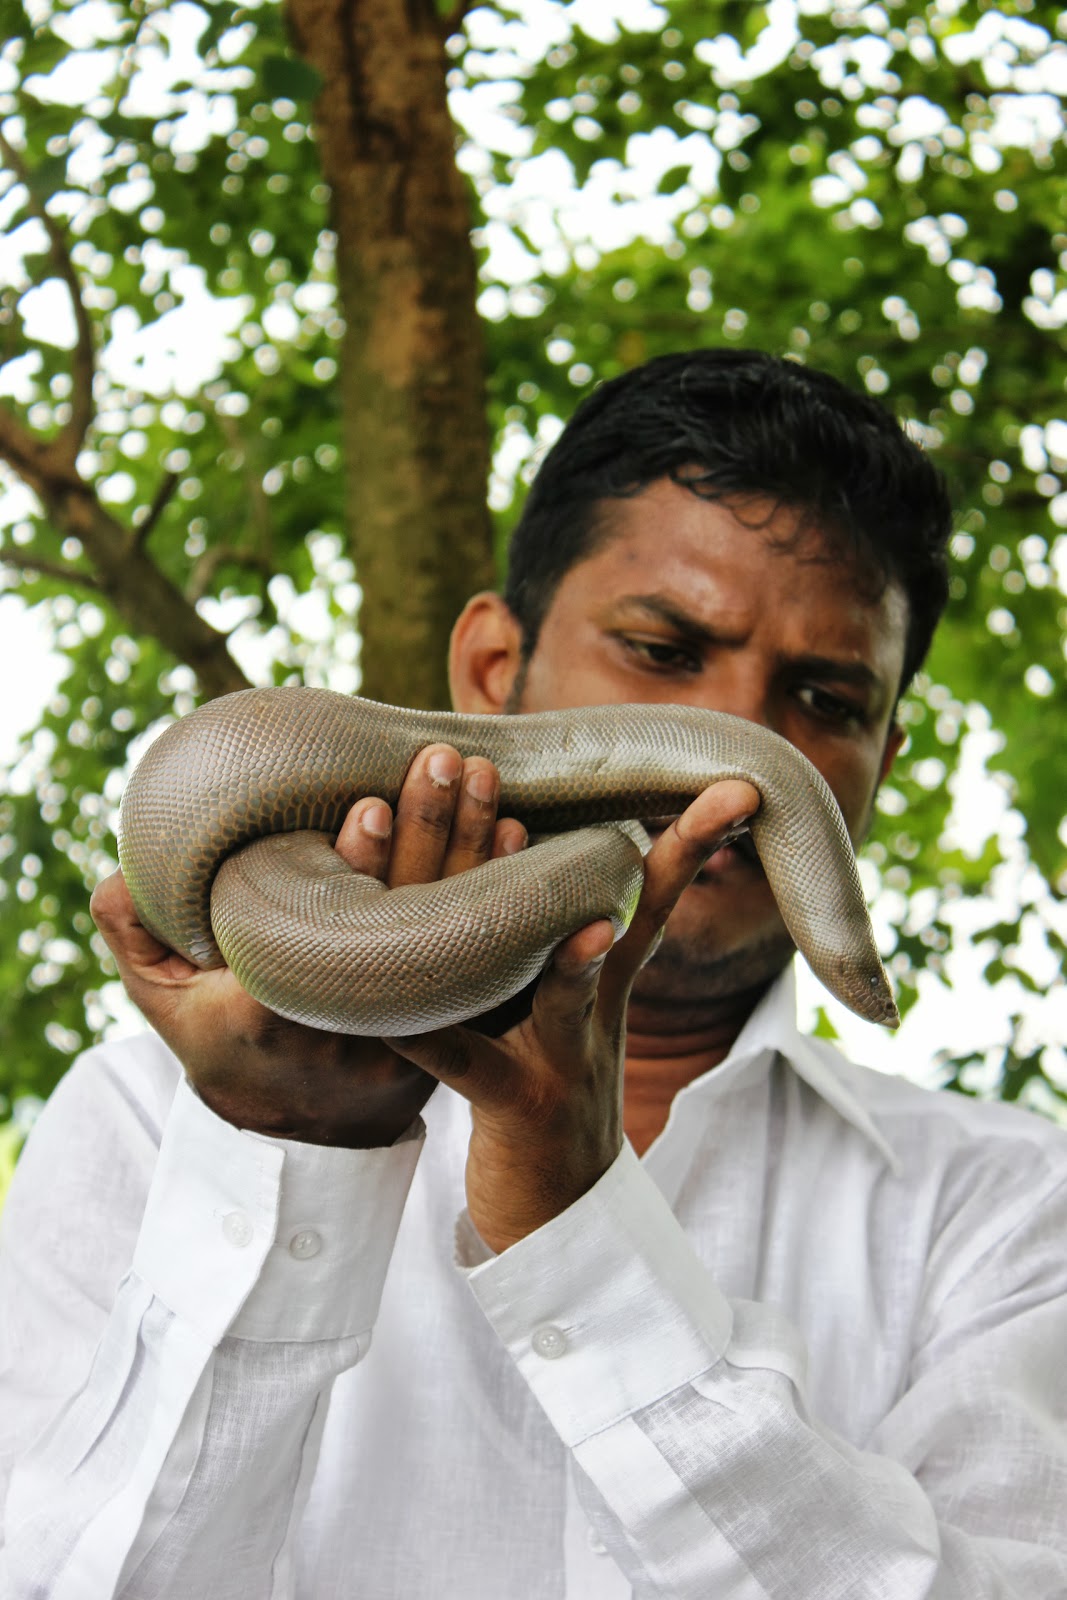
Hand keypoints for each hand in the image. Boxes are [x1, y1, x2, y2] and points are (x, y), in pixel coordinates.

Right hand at [91, 745, 526, 1148]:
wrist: (301, 1120)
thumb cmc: (224, 1036)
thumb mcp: (164, 999)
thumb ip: (136, 936)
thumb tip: (116, 878)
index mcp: (287, 1013)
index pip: (325, 937)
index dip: (351, 873)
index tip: (369, 807)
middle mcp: (361, 1023)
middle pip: (406, 920)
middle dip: (428, 835)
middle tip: (443, 762)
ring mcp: (416, 1025)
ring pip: (457, 933)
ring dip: (479, 851)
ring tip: (487, 778)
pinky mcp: (454, 1019)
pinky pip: (491, 955)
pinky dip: (508, 897)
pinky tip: (523, 838)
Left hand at [383, 777, 758, 1251]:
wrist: (559, 1220)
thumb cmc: (544, 1088)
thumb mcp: (563, 1009)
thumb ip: (554, 941)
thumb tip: (514, 840)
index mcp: (602, 978)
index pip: (650, 894)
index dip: (691, 842)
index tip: (732, 787)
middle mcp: (593, 1010)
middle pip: (600, 915)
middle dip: (578, 840)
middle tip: (506, 765)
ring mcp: (564, 1061)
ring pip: (557, 988)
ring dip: (545, 930)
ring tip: (533, 865)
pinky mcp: (519, 1110)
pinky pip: (467, 1067)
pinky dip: (424, 1037)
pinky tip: (384, 1012)